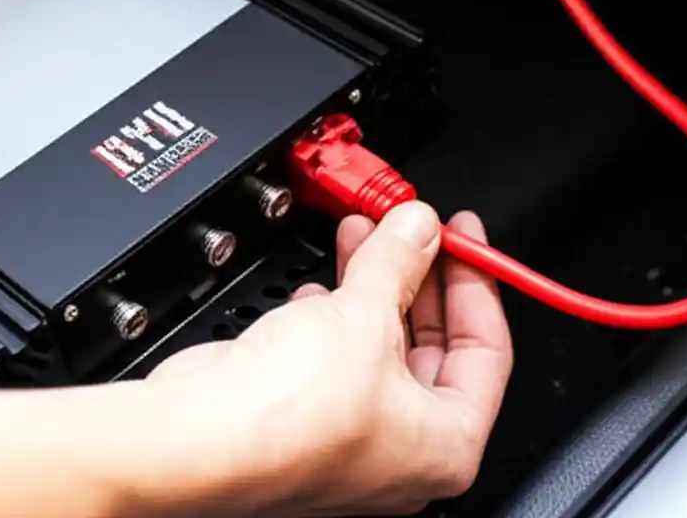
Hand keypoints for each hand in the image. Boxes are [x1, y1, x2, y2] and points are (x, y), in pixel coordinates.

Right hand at [148, 203, 512, 515]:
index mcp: (446, 446)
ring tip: (364, 238)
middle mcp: (401, 456)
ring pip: (376, 351)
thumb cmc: (289, 416)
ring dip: (371, 288)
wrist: (200, 438)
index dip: (476, 284)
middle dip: (418, 279)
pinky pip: (332, 362)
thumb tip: (419, 229)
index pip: (486, 352)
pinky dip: (330, 320)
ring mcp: (347, 443)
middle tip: (414, 232)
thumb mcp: (365, 313)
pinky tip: (319, 289)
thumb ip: (399, 261)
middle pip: (431, 349)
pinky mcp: (300, 425)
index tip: (464, 241)